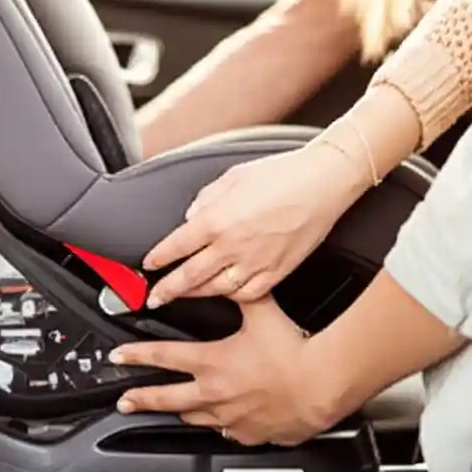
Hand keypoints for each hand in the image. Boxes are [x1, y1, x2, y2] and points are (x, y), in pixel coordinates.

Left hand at [110, 298, 345, 446]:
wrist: (321, 384)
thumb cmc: (295, 351)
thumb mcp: (262, 312)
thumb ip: (242, 295)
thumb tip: (230, 280)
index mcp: (212, 362)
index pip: (162, 356)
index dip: (135, 355)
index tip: (119, 356)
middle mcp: (215, 393)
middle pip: (166, 399)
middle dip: (140, 399)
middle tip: (125, 400)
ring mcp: (231, 417)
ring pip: (194, 419)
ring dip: (180, 414)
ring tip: (170, 413)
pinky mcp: (250, 434)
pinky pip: (229, 434)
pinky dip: (223, 427)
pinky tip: (223, 424)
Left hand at [143, 142, 367, 307]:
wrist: (323, 183)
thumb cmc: (282, 174)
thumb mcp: (232, 177)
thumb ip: (206, 200)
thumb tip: (191, 217)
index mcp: (217, 220)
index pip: (176, 246)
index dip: (157, 258)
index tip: (148, 265)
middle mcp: (233, 245)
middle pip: (189, 276)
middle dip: (167, 290)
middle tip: (153, 298)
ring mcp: (256, 262)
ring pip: (216, 289)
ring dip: (196, 294)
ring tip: (184, 295)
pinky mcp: (277, 271)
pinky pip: (247, 293)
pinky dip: (232, 295)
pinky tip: (225, 291)